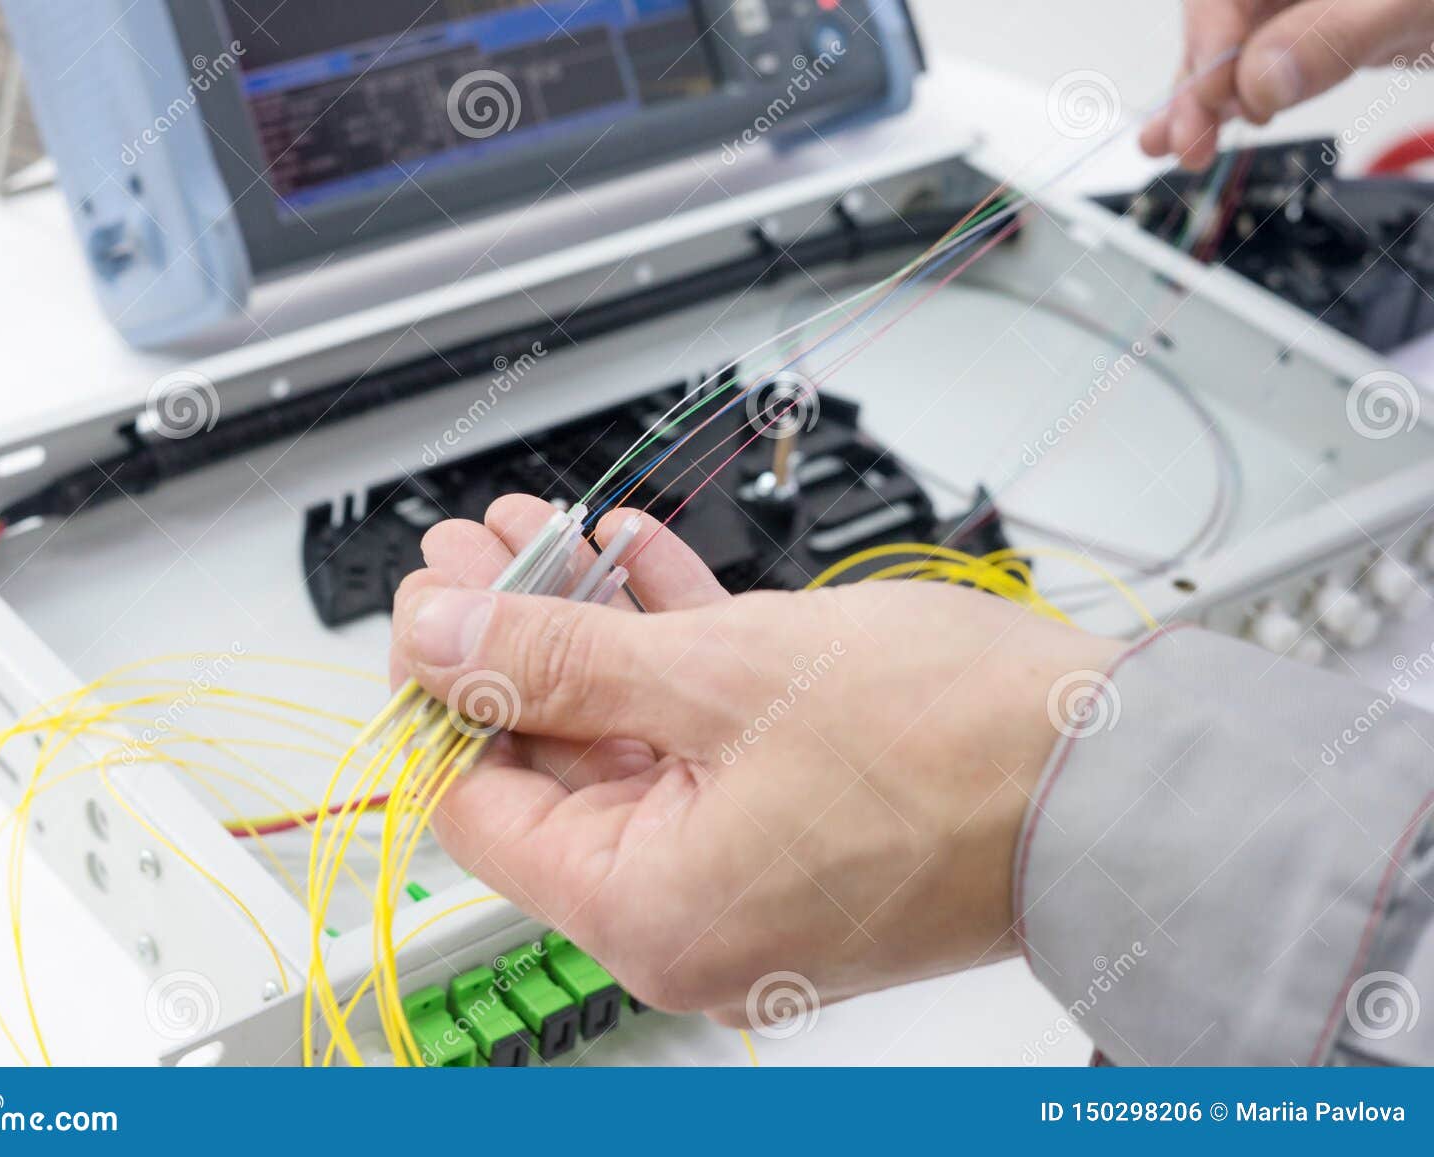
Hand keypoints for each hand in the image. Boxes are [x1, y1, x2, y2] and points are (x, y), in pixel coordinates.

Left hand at [390, 495, 1122, 1023]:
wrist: (1126, 772)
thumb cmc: (958, 747)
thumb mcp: (716, 672)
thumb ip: (555, 655)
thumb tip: (438, 637)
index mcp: (653, 912)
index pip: (484, 809)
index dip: (445, 695)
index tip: (434, 609)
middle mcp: (694, 913)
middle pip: (556, 766)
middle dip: (515, 641)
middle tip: (480, 552)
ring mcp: (751, 870)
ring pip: (630, 739)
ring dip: (590, 630)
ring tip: (545, 535)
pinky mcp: (802, 820)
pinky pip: (704, 737)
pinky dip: (670, 653)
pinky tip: (639, 568)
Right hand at [1142, 0, 1433, 169]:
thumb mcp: (1415, 4)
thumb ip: (1336, 34)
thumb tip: (1260, 83)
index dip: (1209, 44)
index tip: (1207, 104)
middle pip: (1227, 11)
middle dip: (1199, 78)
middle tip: (1179, 141)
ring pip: (1246, 36)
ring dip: (1210, 94)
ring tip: (1179, 144)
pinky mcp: (1335, 15)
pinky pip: (1277, 48)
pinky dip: (1249, 89)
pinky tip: (1222, 118)